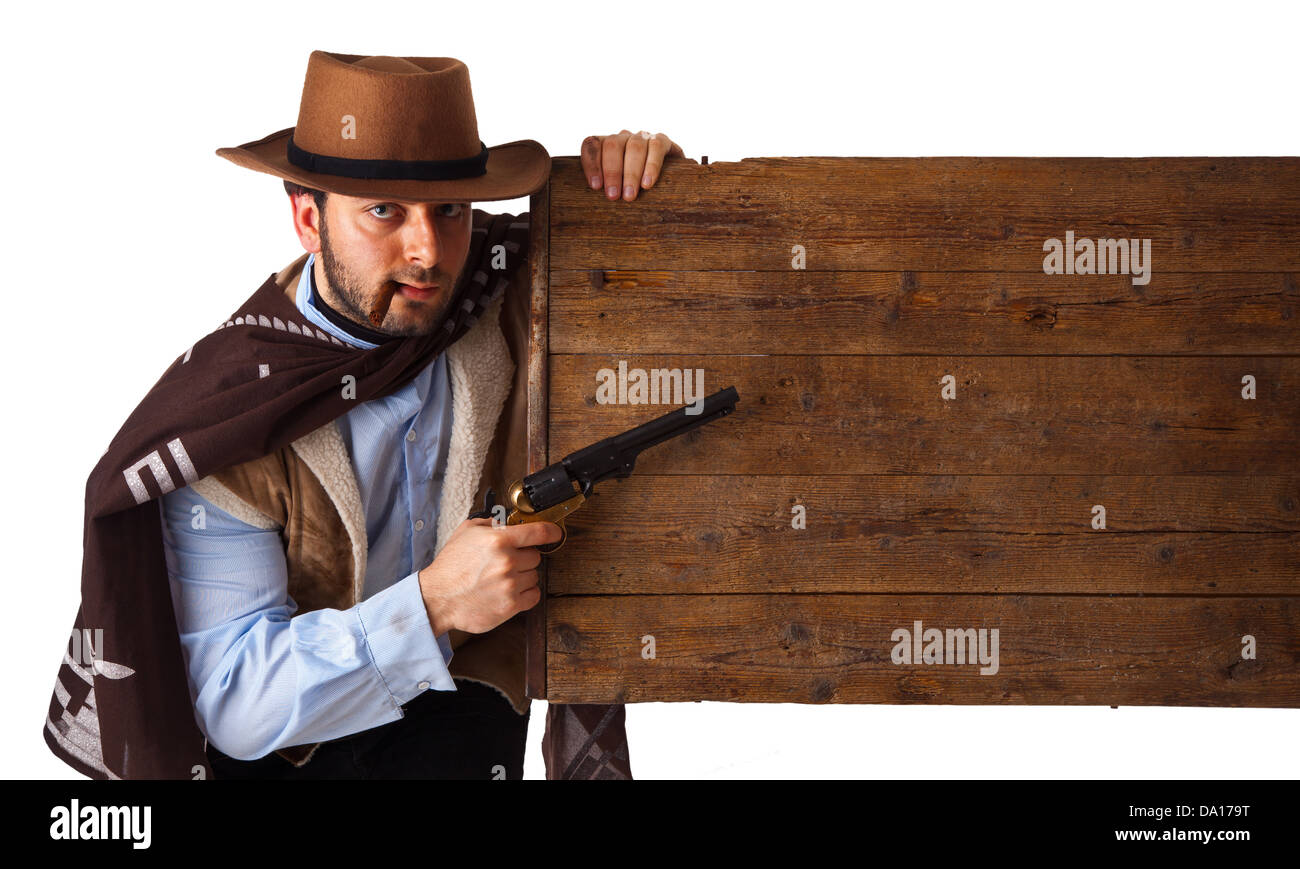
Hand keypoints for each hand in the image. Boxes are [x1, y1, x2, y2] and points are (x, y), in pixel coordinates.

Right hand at [417, 517, 562, 634]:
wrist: (438, 598)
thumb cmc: (450, 566)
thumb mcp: (466, 532)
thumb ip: (490, 523)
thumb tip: (506, 523)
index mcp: (498, 540)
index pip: (538, 532)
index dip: (551, 531)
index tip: (555, 533)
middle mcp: (507, 561)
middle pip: (535, 556)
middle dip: (523, 558)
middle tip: (505, 564)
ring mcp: (510, 585)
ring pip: (534, 576)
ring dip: (523, 577)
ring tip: (501, 579)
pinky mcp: (511, 605)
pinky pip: (533, 595)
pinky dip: (526, 594)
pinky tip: (510, 591)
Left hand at [581, 130, 686, 201]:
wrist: (670, 181)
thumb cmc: (634, 190)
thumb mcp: (615, 187)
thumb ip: (603, 188)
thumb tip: (592, 201)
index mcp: (606, 145)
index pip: (592, 144)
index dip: (592, 163)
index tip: (596, 186)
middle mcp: (623, 138)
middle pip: (613, 145)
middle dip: (612, 172)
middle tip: (613, 196)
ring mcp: (643, 137)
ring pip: (635, 147)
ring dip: (631, 173)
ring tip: (630, 196)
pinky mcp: (662, 141)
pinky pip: (656, 148)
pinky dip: (652, 166)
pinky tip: (647, 184)